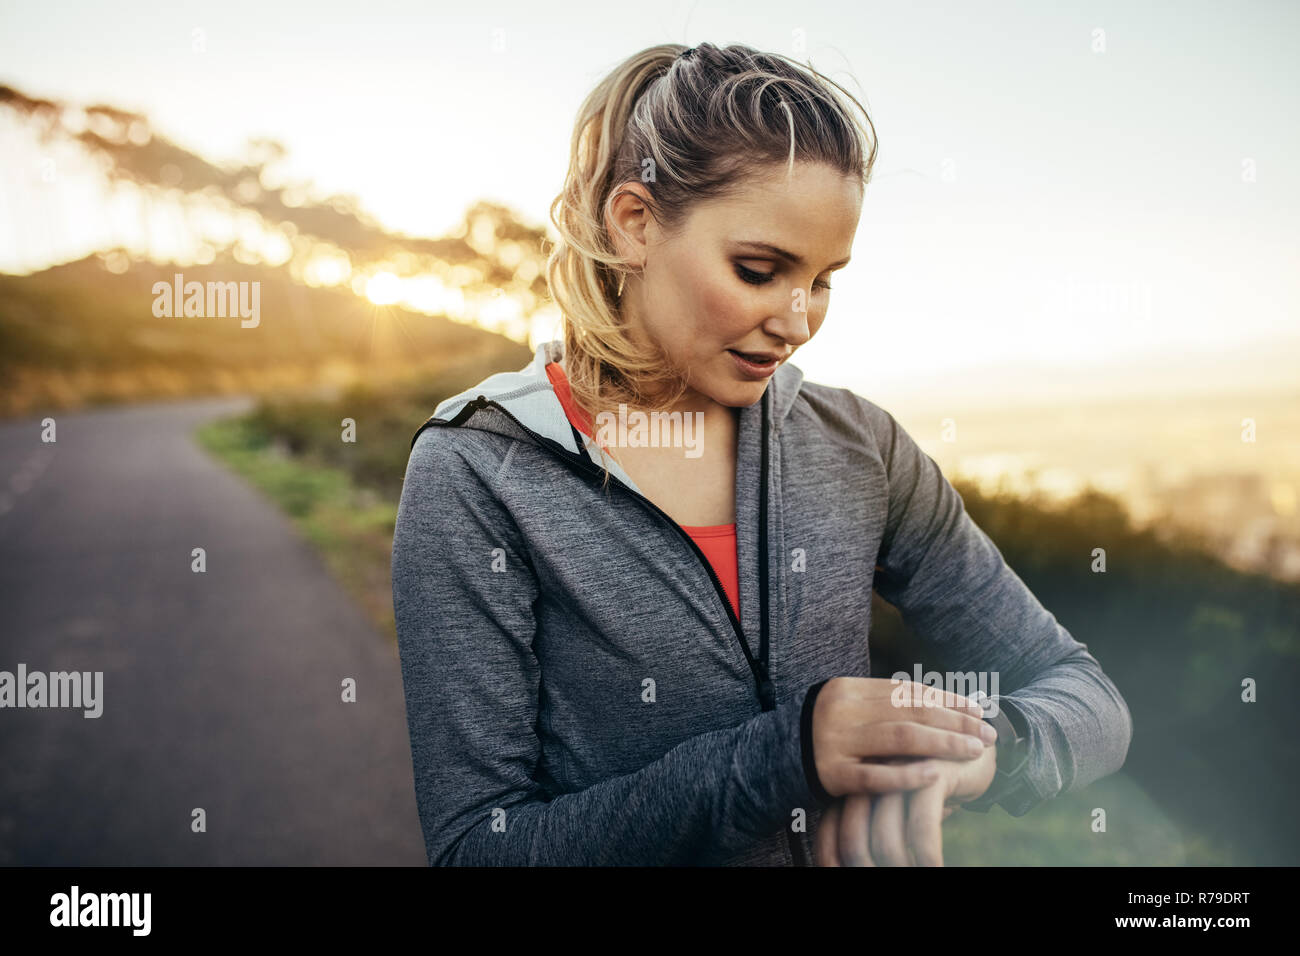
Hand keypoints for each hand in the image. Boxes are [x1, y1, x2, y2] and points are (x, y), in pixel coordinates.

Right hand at [811, 678, 994, 798]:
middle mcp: (842, 711)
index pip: (907, 691)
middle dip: (954, 722)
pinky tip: (935, 775)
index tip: (978, 711)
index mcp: (849, 688)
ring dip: (943, 744)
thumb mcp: (852, 707)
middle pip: (910, 713)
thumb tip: (943, 698)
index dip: (946, 700)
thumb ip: (887, 702)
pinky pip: (874, 776)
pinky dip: (906, 776)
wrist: (777, 755)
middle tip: (987, 734)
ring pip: (899, 739)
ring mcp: (835, 742)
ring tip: (974, 751)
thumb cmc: (828, 730)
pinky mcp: (830, 774)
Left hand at [814, 747, 996, 865]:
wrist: (977, 740)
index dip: (830, 853)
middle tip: (878, 877)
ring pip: (884, 835)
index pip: (830, 825)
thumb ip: (880, 818)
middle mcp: (869, 771)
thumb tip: (861, 859)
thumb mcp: (901, 796)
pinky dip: (926, 855)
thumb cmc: (931, 777)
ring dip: (896, 865)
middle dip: (862, 864)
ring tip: (913, 875)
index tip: (836, 872)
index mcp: (855, 774)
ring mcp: (897, 771)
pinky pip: (921, 826)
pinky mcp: (931, 772)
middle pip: (852, 833)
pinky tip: (933, 867)